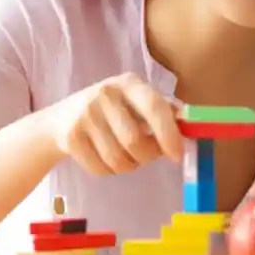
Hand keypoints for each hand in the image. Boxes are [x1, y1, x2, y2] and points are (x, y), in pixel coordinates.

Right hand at [44, 72, 185, 175]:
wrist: (60, 120)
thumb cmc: (112, 112)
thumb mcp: (136, 103)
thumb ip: (165, 111)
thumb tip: (194, 123)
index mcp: (129, 83)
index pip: (155, 106)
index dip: (169, 134)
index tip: (176, 156)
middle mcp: (105, 93)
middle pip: (136, 142)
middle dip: (147, 157)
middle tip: (147, 156)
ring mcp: (85, 114)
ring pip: (119, 160)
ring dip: (128, 166)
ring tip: (124, 156)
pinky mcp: (71, 136)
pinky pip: (100, 169)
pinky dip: (107, 171)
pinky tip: (102, 157)